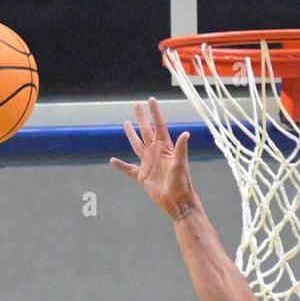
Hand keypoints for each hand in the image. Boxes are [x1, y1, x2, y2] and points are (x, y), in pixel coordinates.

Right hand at [110, 97, 194, 215]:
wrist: (177, 201)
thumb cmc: (181, 182)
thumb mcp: (180, 164)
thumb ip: (181, 148)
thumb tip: (186, 133)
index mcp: (165, 147)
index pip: (158, 125)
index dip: (155, 112)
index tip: (151, 99)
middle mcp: (155, 152)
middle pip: (146, 131)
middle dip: (141, 117)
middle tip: (136, 105)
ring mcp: (148, 163)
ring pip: (137, 145)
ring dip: (131, 135)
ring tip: (126, 124)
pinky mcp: (143, 176)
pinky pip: (129, 169)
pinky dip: (121, 166)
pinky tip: (112, 161)